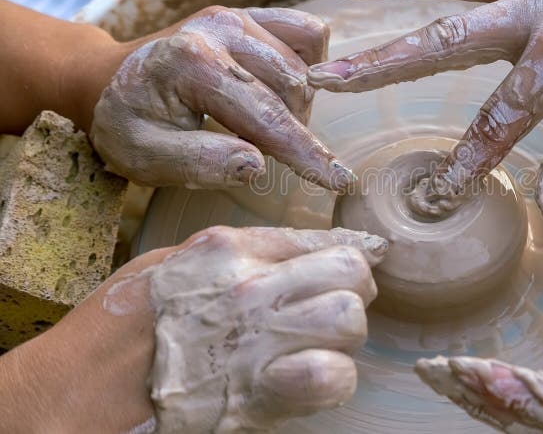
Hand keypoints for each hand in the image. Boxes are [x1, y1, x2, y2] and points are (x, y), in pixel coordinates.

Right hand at [0, 226, 386, 432]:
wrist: (80, 391)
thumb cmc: (121, 323)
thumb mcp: (173, 262)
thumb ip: (238, 250)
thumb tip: (299, 248)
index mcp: (228, 249)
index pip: (318, 240)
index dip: (352, 252)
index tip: (370, 258)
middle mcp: (249, 287)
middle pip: (349, 273)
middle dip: (355, 290)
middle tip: (338, 305)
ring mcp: (256, 339)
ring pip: (349, 320)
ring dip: (345, 336)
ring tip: (322, 344)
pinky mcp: (258, 393)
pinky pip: (331, 378)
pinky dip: (333, 380)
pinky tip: (312, 378)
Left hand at [91, 5, 355, 190]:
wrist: (106, 81)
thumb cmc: (124, 124)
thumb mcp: (143, 158)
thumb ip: (199, 163)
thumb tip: (257, 164)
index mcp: (193, 63)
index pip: (268, 117)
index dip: (307, 155)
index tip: (342, 182)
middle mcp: (221, 29)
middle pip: (293, 91)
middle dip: (293, 131)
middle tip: (261, 152)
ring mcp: (237, 17)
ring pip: (304, 67)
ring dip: (298, 104)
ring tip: (264, 125)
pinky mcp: (247, 15)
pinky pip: (306, 34)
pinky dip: (307, 66)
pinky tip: (281, 90)